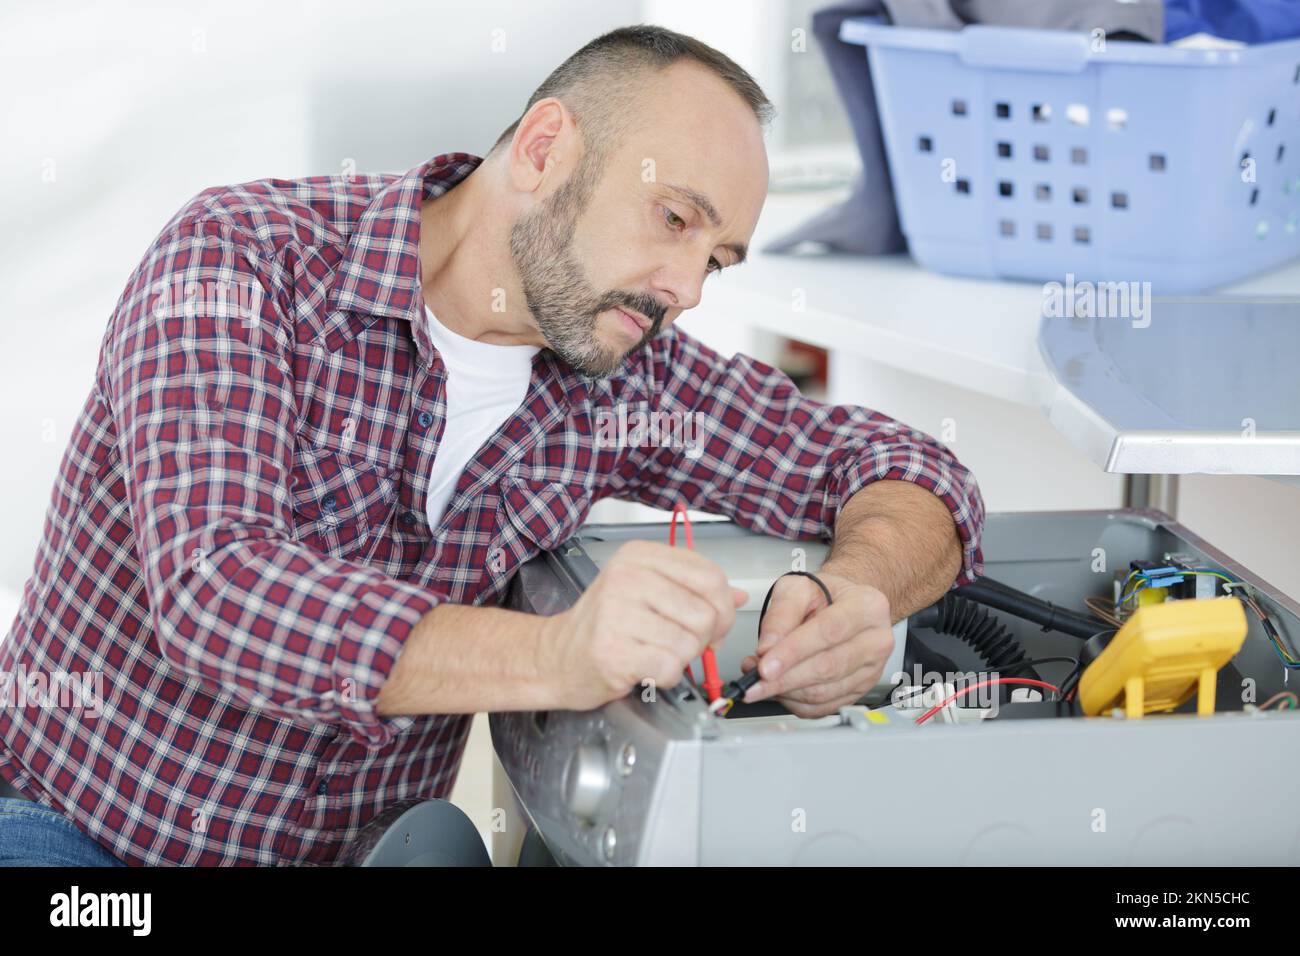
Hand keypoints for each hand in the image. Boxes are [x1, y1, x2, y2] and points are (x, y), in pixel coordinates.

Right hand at [538, 540, 746, 709]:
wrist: (555, 658)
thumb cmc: (603, 626)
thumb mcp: (647, 593)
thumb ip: (693, 590)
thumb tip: (738, 595)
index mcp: (638, 556)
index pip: (710, 575)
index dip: (722, 606)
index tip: (711, 621)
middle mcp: (627, 577)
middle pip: (707, 612)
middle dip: (703, 638)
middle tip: (678, 642)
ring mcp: (617, 613)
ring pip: (691, 642)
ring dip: (681, 658)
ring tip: (653, 652)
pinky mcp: (614, 650)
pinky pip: (671, 666)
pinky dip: (666, 676)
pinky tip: (645, 668)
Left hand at [739, 570, 892, 717]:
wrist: (844, 605)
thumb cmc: (825, 594)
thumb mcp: (798, 587)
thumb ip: (781, 614)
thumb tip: (767, 647)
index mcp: (867, 606)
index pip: (828, 632)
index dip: (793, 652)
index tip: (765, 665)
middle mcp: (875, 640)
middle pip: (827, 667)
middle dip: (784, 678)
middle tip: (755, 681)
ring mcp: (871, 669)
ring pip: (824, 692)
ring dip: (786, 692)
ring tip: (761, 681)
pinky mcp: (860, 690)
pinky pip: (824, 706)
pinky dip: (796, 703)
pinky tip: (780, 690)